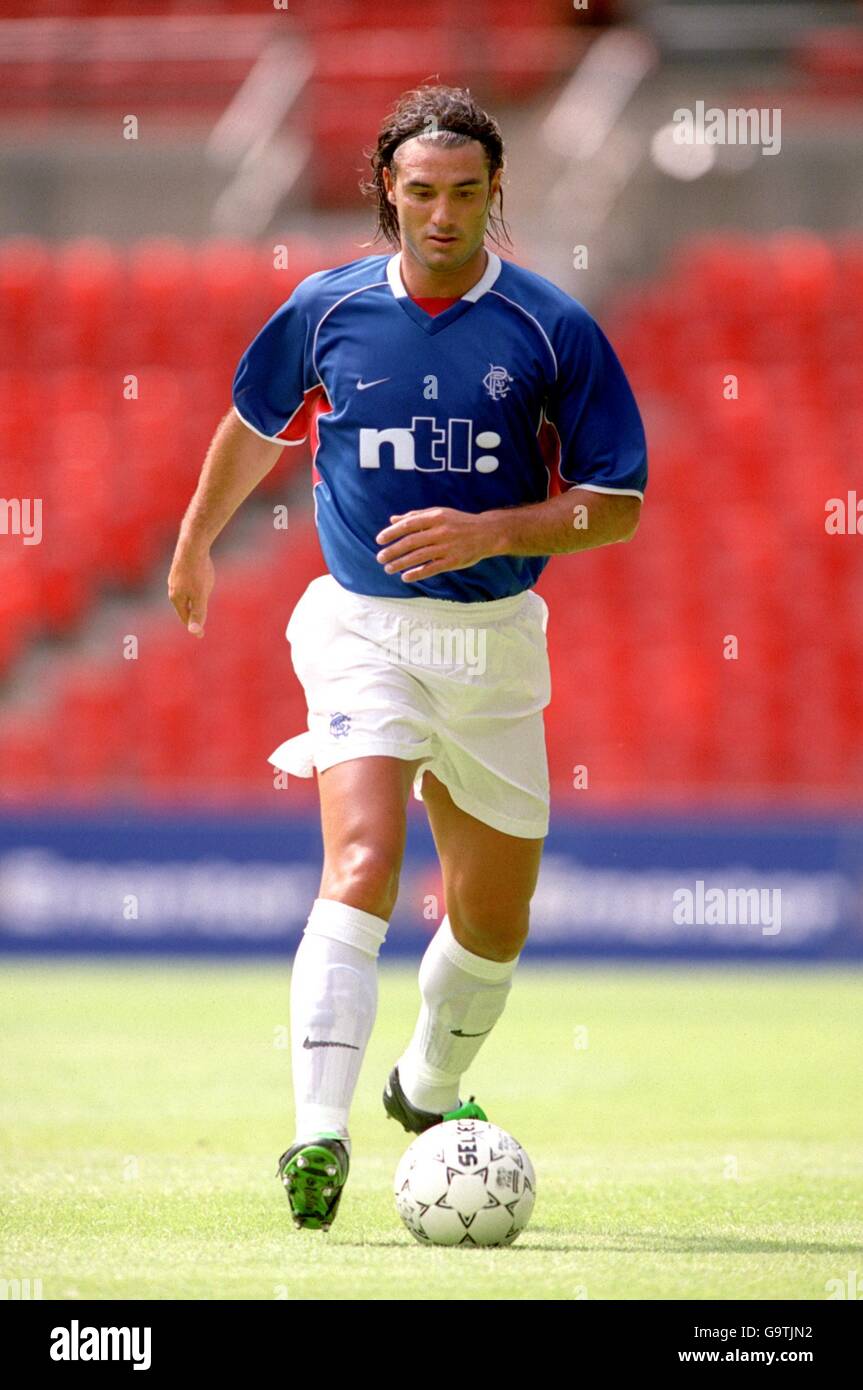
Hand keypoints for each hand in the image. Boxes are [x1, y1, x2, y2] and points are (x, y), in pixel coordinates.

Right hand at [167, 545, 214, 636]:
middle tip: (197, 622)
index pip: (185, 617)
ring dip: (189, 601)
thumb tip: (194, 632)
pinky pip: (185, 582)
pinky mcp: (180, 567)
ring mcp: (175, 577)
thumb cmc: (197, 572)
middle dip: (189, 615)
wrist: (192, 545)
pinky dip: (190, 589)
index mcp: (176, 597)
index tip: (201, 635)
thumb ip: (198, 613)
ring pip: (183, 594)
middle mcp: (172, 588)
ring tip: (196, 606)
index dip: (193, 627)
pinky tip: (195, 584)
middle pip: (182, 606)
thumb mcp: (200, 596)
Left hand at [375, 507, 496, 581]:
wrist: (487, 533)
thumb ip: (415, 516)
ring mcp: (447, 547)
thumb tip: (392, 520)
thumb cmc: (459, 522)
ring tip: (388, 569)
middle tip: (380, 558)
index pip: (408, 525)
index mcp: (435, 517)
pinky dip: (417, 573)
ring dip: (401, 563)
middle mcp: (441, 531)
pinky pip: (432, 568)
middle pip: (411, 542)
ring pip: (419, 556)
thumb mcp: (439, 513)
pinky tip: (405, 577)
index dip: (392, 533)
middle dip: (393, 551)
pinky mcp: (453, 561)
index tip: (379, 540)